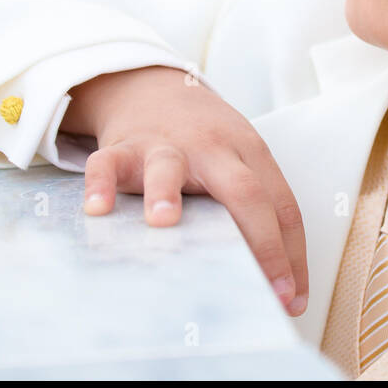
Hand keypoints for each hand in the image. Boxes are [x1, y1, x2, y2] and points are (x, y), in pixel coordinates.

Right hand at [69, 65, 308, 315]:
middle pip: (244, 191)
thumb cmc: (203, 142)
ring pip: (169, 166)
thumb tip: (273, 287)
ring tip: (164, 222)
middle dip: (259, 240)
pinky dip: (100, 184)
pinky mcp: (122, 146)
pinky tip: (96, 209)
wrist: (152, 87)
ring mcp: (165, 145)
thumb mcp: (237, 161)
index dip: (289, 255)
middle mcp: (213, 147)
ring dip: (166, 194)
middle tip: (263, 287)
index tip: (291, 299)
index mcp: (250, 153)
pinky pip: (108, 163)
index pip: (281, 207)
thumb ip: (252, 210)